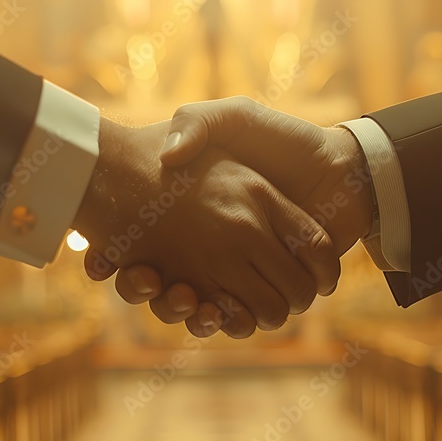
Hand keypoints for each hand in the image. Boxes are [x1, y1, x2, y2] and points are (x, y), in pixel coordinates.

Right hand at [74, 117, 340, 337]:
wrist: (340, 172)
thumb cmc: (285, 142)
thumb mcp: (235, 118)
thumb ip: (199, 123)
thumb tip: (166, 154)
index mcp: (195, 211)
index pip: (137, 242)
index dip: (114, 254)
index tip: (101, 258)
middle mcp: (209, 245)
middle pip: (156, 281)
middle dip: (141, 288)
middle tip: (141, 276)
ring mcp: (233, 272)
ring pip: (187, 307)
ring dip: (177, 309)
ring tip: (180, 293)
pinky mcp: (260, 292)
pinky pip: (228, 320)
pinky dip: (216, 322)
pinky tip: (209, 307)